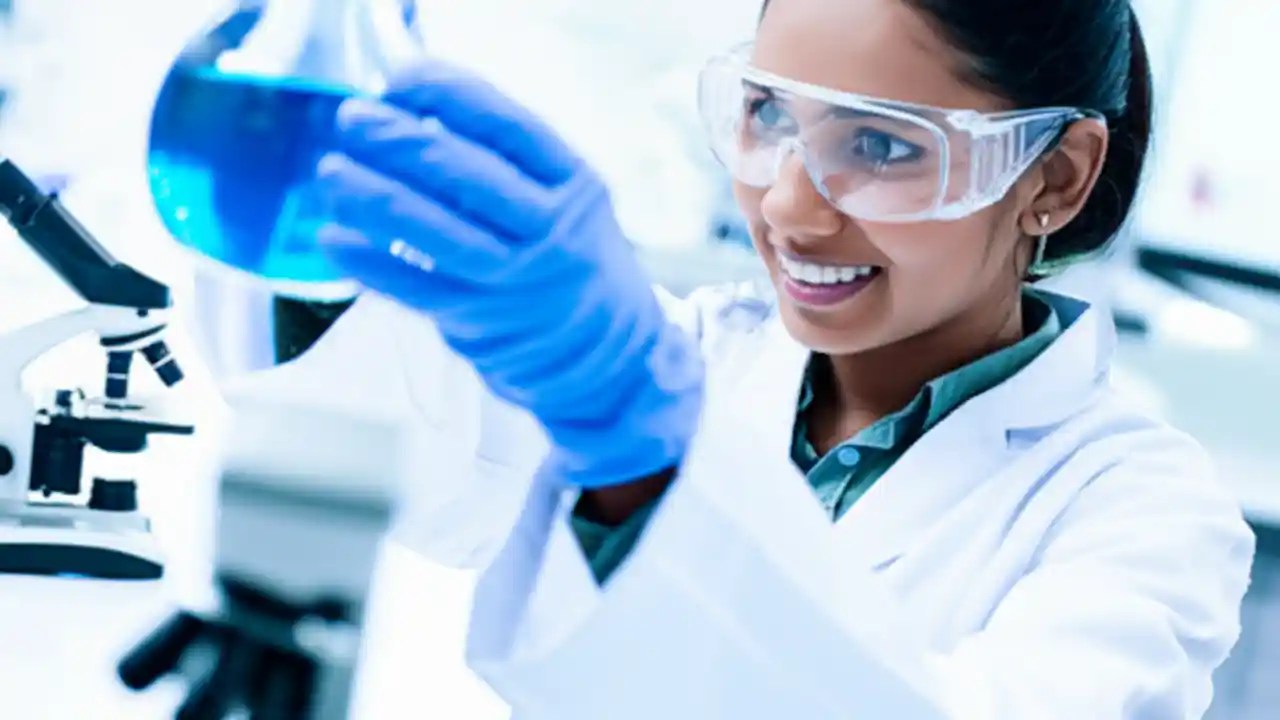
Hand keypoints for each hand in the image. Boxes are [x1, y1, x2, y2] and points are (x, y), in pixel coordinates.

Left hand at [313, 60, 702, 487]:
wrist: (603, 349)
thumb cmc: (567, 253)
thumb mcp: (565, 197)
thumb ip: (507, 158)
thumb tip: (415, 110)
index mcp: (573, 182)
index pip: (507, 124)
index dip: (448, 93)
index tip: (400, 79)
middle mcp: (548, 229)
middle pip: (463, 173)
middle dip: (396, 138)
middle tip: (351, 118)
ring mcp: (514, 278)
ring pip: (433, 229)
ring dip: (372, 194)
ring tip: (332, 170)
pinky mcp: (479, 320)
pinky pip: (413, 287)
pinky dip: (368, 260)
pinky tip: (334, 235)